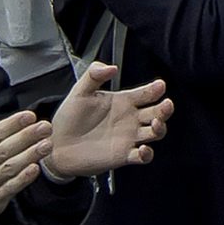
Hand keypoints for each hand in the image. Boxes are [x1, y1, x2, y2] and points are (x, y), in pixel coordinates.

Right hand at [0, 100, 55, 224]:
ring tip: (47, 144)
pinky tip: (36, 168)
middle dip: (27, 136)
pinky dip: (23, 178)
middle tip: (46, 127)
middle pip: (4, 150)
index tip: (30, 116)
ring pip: (9, 167)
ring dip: (30, 155)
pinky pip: (10, 188)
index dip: (11, 125)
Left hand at [40, 61, 173, 178]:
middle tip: (166, 104)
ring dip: (160, 128)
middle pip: (157, 112)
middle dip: (165, 108)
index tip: (160, 85)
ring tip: (156, 123)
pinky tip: (142, 149)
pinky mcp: (123, 156)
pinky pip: (143, 157)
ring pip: (155, 132)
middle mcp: (129, 119)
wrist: (56, 145)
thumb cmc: (69, 118)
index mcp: (122, 102)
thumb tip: (112, 67)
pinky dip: (147, 154)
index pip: (146, 93)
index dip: (155, 89)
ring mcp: (128, 138)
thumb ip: (94, 75)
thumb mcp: (80, 91)